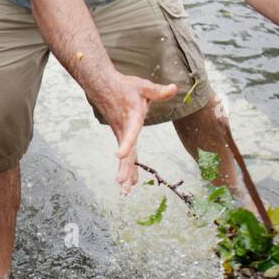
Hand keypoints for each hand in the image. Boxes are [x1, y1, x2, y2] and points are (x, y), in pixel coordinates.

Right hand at [93, 71, 178, 192]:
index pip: (129, 133)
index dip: (126, 144)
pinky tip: (128, 182)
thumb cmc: (125, 86)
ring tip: (125, 192)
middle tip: (123, 184)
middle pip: (125, 152)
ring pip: (124, 157)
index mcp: (131, 118)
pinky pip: (124, 155)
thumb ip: (158, 91)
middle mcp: (124, 129)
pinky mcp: (120, 135)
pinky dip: (125, 168)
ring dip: (124, 173)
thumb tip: (175, 88)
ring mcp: (120, 133)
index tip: (120, 155)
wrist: (103, 86)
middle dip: (124, 168)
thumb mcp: (143, 87)